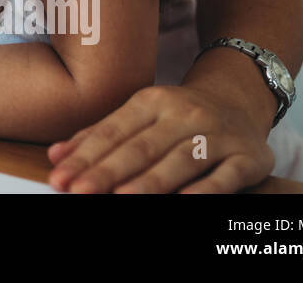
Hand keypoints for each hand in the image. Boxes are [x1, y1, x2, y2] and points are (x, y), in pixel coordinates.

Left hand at [46, 84, 274, 192]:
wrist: (239, 101)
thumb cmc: (177, 115)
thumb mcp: (139, 114)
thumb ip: (98, 135)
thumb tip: (56, 156)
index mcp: (152, 101)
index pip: (113, 131)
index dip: (85, 156)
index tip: (60, 177)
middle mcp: (184, 114)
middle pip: (141, 147)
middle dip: (107, 172)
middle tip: (79, 191)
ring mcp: (216, 135)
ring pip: (180, 161)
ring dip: (149, 182)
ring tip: (119, 197)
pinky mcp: (247, 157)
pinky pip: (225, 177)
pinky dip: (204, 190)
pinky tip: (183, 202)